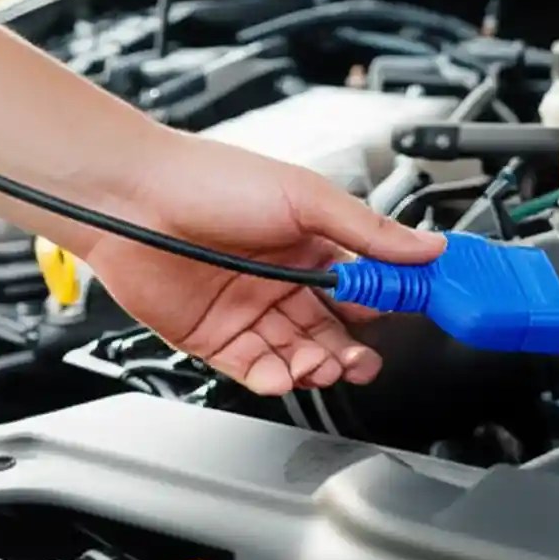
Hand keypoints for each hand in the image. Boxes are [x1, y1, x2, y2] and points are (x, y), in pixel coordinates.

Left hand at [83, 132, 445, 395]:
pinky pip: (254, 370)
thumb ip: (368, 231)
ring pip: (299, 356)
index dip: (388, 303)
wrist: (131, 199)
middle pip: (334, 331)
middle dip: (354, 351)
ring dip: (317, 367)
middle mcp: (282, 280)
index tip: (408, 314)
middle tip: (362, 359)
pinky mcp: (214, 338)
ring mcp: (248, 311)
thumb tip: (427, 245)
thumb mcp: (305, 198)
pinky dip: (274, 378)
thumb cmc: (209, 180)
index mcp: (310, 244)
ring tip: (321, 364)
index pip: (365, 284)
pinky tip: (284, 372)